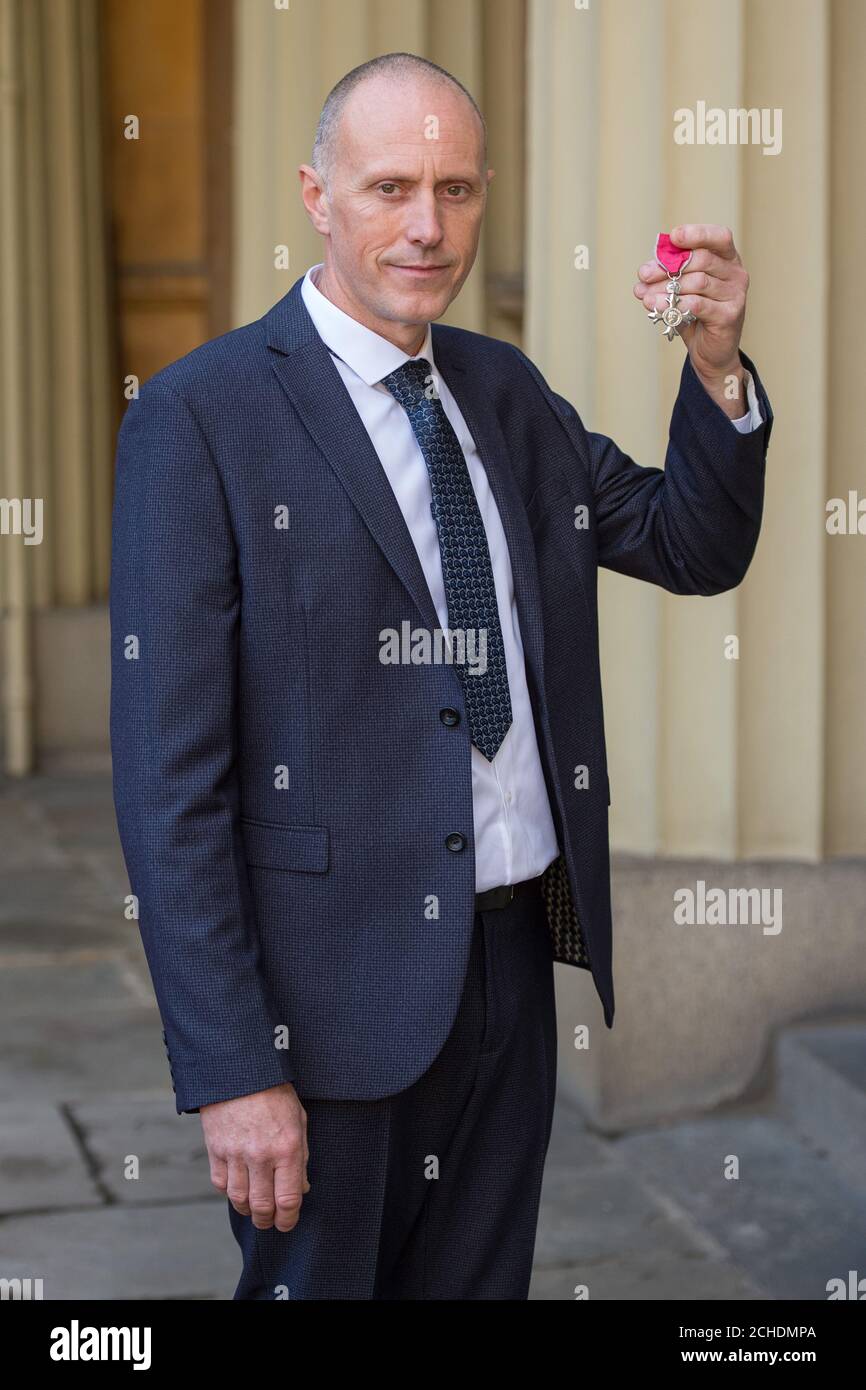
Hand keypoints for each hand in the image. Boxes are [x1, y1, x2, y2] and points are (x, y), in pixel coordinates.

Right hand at [201, 1082, 309, 1232]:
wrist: (240, 1070)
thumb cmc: (274, 1093)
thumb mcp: (298, 1120)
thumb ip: (301, 1156)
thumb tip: (301, 1188)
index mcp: (287, 1147)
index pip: (288, 1199)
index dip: (288, 1219)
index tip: (287, 1223)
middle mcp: (261, 1155)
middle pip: (262, 1206)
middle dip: (267, 1221)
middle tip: (269, 1222)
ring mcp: (236, 1153)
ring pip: (239, 1199)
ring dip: (247, 1210)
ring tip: (253, 1209)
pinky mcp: (215, 1149)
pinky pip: (221, 1183)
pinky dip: (229, 1191)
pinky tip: (237, 1188)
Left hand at [633, 223, 749, 389]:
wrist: (710, 351)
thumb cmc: (695, 315)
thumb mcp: (680, 290)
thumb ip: (666, 277)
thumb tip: (643, 274)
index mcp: (727, 259)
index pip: (718, 237)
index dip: (697, 233)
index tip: (673, 237)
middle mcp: (736, 273)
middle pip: (702, 259)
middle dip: (668, 266)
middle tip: (644, 275)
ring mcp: (735, 294)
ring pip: (699, 282)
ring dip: (667, 288)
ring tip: (646, 296)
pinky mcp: (730, 316)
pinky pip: (699, 305)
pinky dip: (676, 304)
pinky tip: (658, 306)